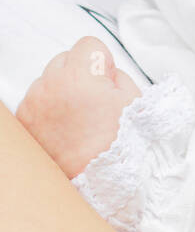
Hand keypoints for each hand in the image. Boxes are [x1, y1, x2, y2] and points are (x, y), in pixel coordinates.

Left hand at [16, 36, 141, 179]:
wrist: (100, 186)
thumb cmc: (120, 147)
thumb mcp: (135, 101)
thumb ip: (118, 75)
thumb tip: (104, 71)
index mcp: (79, 78)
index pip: (88, 45)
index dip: (103, 63)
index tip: (107, 84)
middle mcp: (49, 87)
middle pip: (64, 60)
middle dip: (79, 75)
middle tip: (94, 104)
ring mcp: (32, 105)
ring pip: (48, 81)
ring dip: (61, 92)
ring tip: (78, 122)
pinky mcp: (23, 123)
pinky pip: (36, 102)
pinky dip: (48, 110)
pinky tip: (64, 129)